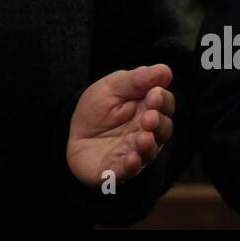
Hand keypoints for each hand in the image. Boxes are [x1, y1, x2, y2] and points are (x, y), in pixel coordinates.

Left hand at [66, 63, 173, 187]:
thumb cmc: (97, 109)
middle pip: (163, 129)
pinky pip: (128, 171)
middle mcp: (147, 132)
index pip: (164, 104)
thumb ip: (137, 80)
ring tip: (143, 137)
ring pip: (149, 151)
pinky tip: (132, 158)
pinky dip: (132, 165)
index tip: (154, 93)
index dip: (162, 100)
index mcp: (148, 109)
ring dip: (148, 145)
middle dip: (158, 122)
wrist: (74, 135)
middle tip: (148, 116)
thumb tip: (165, 70)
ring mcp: (134, 152)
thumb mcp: (112, 87)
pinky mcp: (118, 170)